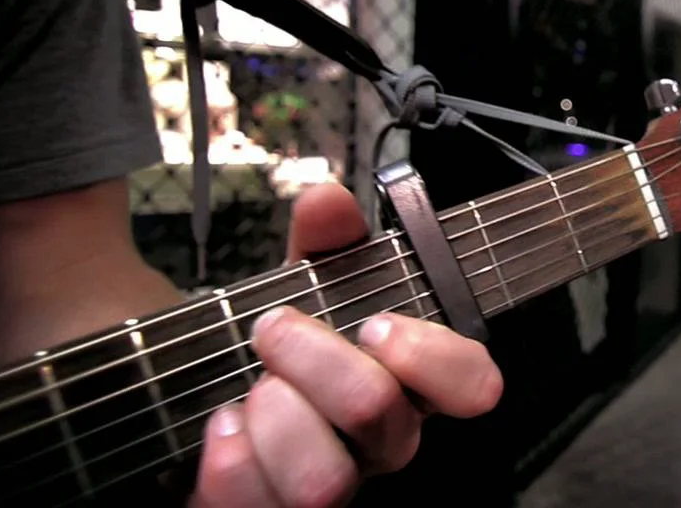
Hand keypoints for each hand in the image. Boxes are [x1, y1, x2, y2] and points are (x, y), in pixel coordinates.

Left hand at [190, 183, 502, 506]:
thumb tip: (329, 200)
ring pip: (326, 483)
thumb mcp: (301, 286)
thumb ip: (322, 244)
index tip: (376, 324)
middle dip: (317, 359)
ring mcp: (330, 487)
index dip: (433, 357)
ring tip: (249, 392)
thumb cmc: (279, 352)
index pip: (473, 383)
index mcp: (408, 381)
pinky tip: (221, 428)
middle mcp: (381, 442)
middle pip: (382, 417)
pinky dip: (228, 461)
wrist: (207, 409)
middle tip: (274, 329)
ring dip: (275, 420)